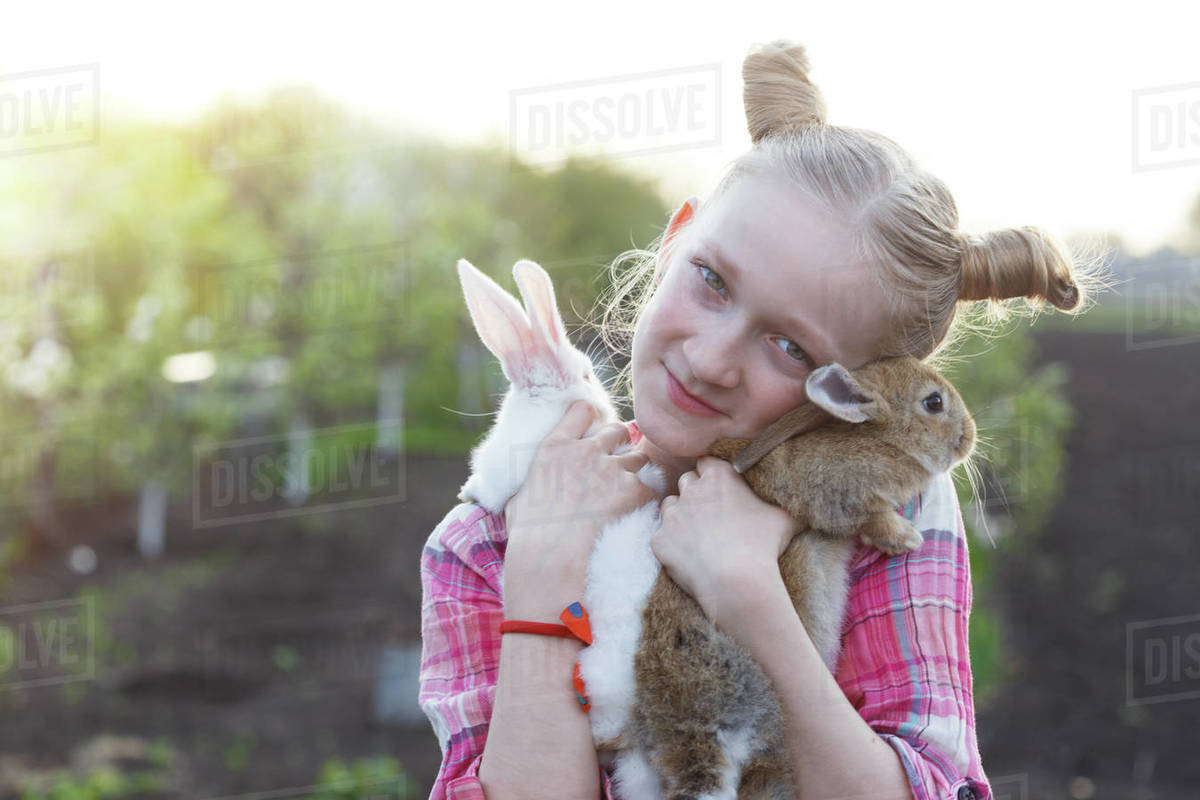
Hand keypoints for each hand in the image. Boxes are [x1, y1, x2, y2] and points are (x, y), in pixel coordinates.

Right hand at [503, 400, 657, 613]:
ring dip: (635, 472)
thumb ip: (530, 486)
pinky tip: (636, 516)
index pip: (582, 411)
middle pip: (617, 430)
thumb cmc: (528, 536)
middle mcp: (585, 450)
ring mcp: (611, 468)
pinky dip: (646, 501)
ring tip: (627, 494)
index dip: (590, 418)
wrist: (551, 557)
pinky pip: (650, 490)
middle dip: (619, 444)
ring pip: (638, 458)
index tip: (592, 432)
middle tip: (615, 466)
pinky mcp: (633, 490)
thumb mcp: (518, 500)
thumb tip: (525, 494)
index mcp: (555, 447)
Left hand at [651, 455, 794, 632]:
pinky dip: (670, 545)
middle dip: (695, 493)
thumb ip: (781, 501)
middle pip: (686, 481)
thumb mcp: (784, 517)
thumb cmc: (763, 547)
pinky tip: (687, 557)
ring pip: (670, 506)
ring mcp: (672, 515)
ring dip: (680, 516)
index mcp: (720, 477)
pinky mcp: (659, 540)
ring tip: (697, 535)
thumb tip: (796, 497)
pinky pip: (661, 537)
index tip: (720, 488)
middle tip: (710, 514)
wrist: (737, 582)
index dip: (712, 475)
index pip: (707, 462)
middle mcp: (691, 490)